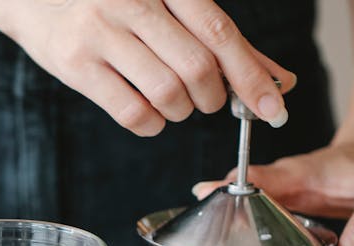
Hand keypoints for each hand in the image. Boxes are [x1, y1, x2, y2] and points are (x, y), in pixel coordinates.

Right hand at [0, 0, 295, 135]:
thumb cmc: (110, 2)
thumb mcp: (166, 6)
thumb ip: (220, 39)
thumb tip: (277, 79)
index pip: (220, 33)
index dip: (251, 76)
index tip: (274, 109)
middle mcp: (133, 0)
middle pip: (198, 68)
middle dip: (213, 97)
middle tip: (207, 100)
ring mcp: (101, 30)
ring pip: (168, 93)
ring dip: (182, 112)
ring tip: (174, 103)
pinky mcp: (76, 63)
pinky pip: (132, 112)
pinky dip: (152, 124)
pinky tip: (150, 115)